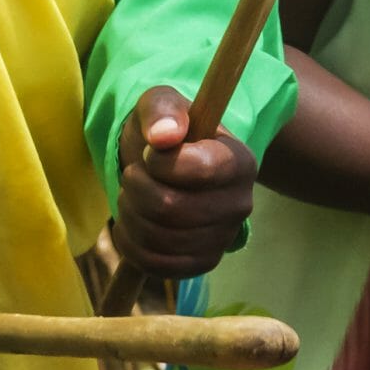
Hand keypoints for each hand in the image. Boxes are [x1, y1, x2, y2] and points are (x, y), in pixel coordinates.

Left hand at [113, 86, 256, 279]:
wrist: (167, 168)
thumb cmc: (166, 133)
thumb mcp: (161, 105)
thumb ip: (163, 110)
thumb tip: (164, 135)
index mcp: (239, 162)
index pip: (199, 170)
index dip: (160, 163)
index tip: (151, 153)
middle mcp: (240, 204)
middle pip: (170, 208)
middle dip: (135, 189)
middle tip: (132, 176)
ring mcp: (222, 238)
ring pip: (158, 238)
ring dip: (129, 214)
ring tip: (131, 196)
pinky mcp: (201, 262)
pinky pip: (156, 264)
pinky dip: (131, 244)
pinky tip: (131, 224)